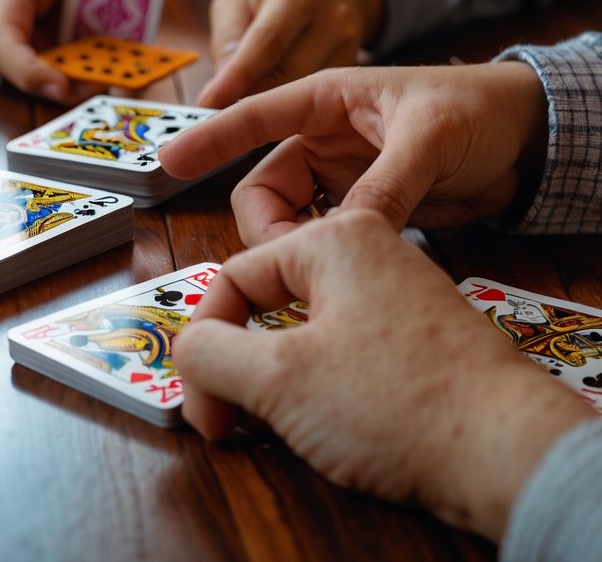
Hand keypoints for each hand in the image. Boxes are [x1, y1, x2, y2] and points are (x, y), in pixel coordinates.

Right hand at [160, 63, 547, 244]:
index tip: (167, 162)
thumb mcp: (431, 137)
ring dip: (296, 246)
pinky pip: (319, 237)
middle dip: (268, 225)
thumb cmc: (480, 110)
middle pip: (261, 187)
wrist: (533, 139)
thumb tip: (344, 233)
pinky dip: (321, 256)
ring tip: (327, 268)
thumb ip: (386, 182)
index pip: (253, 115)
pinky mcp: (360, 209)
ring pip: (286, 219)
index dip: (208, 138)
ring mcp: (339, 176)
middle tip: (296, 259)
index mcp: (326, 99)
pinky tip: (343, 270)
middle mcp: (321, 138)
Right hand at [175, 210, 592, 539]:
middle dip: (239, 364)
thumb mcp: (275, 378)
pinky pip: (343, 353)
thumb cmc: (408, 406)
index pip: (232, 278)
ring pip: (304, 333)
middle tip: (229, 413)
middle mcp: (371, 256)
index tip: (202, 394)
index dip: (204, 342)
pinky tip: (323, 425)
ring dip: (276, 380)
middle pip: (267, 302)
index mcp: (335, 240)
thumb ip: (207, 354)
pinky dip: (318, 389)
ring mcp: (399, 299)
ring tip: (276, 423)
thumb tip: (188, 351)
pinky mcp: (418, 342)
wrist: (509, 455)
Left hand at [196, 0, 383, 107]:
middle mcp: (334, 14)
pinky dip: (288, 107)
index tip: (207, 103)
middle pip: (288, 73)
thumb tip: (219, 92)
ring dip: (266, 109)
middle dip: (247, 100)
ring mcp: (349, 41)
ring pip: (302, 92)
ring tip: (234, 111)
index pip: (267, 41)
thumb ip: (226, 39)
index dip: (236, 77)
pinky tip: (266, 106)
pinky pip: (316, 97)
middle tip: (211, 117)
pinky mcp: (353, 64)